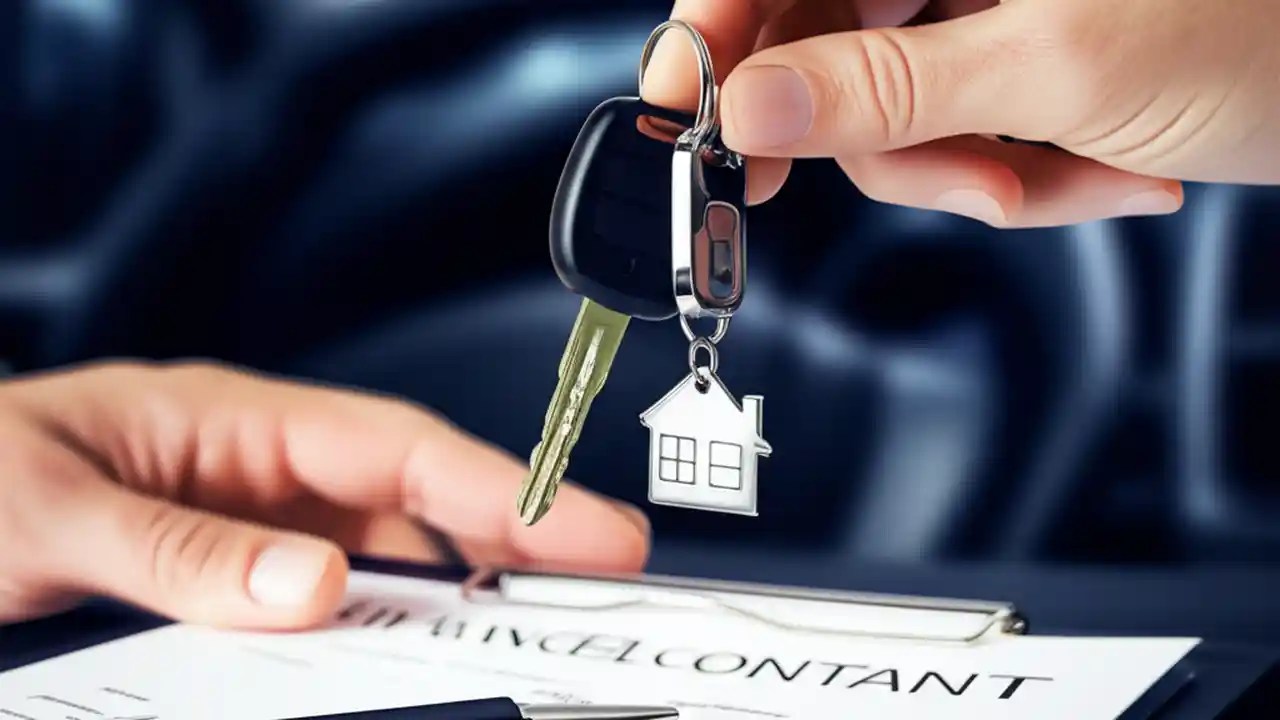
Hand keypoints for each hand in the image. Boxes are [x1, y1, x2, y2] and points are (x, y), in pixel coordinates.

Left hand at [0, 362, 648, 627]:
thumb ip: (184, 549)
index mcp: (230, 422)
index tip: (585, 528)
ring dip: (444, 597)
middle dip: (510, 535)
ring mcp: (249, 530)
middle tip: (598, 583)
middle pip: (412, 503)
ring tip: (514, 634)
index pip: (395, 448)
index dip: (500, 485)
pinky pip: (327, 609)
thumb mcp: (54, 512)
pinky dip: (373, 635)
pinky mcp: (229, 583)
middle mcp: (256, 472)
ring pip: (379, 563)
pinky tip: (397, 664)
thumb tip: (314, 585)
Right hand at [644, 0, 1279, 227]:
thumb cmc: (1260, 28)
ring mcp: (975, 16)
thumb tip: (753, 106)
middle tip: (834, 184)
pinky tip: (1090, 173)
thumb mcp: (1051, 66)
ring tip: (1050, 178)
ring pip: (886, 117)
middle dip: (862, 134)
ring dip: (959, 174)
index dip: (714, 32)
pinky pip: (948, 144)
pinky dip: (1005, 179)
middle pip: (820, 48)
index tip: (681, 109)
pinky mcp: (1003, 71)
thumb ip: (884, 89)